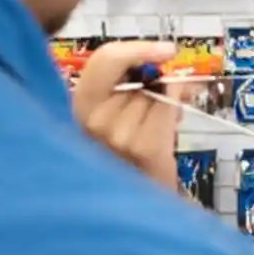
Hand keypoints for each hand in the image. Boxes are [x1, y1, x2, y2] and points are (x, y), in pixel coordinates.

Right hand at [71, 40, 189, 188]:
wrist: (134, 206)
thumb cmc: (126, 157)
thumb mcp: (117, 116)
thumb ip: (132, 87)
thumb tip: (165, 60)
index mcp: (78, 105)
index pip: (104, 59)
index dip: (138, 48)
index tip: (166, 50)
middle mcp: (89, 118)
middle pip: (137, 74)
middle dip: (160, 77)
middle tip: (171, 85)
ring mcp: (115, 133)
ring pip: (157, 92)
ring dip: (170, 100)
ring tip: (161, 123)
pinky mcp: (142, 147)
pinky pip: (169, 109)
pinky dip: (175, 112)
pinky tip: (168, 129)